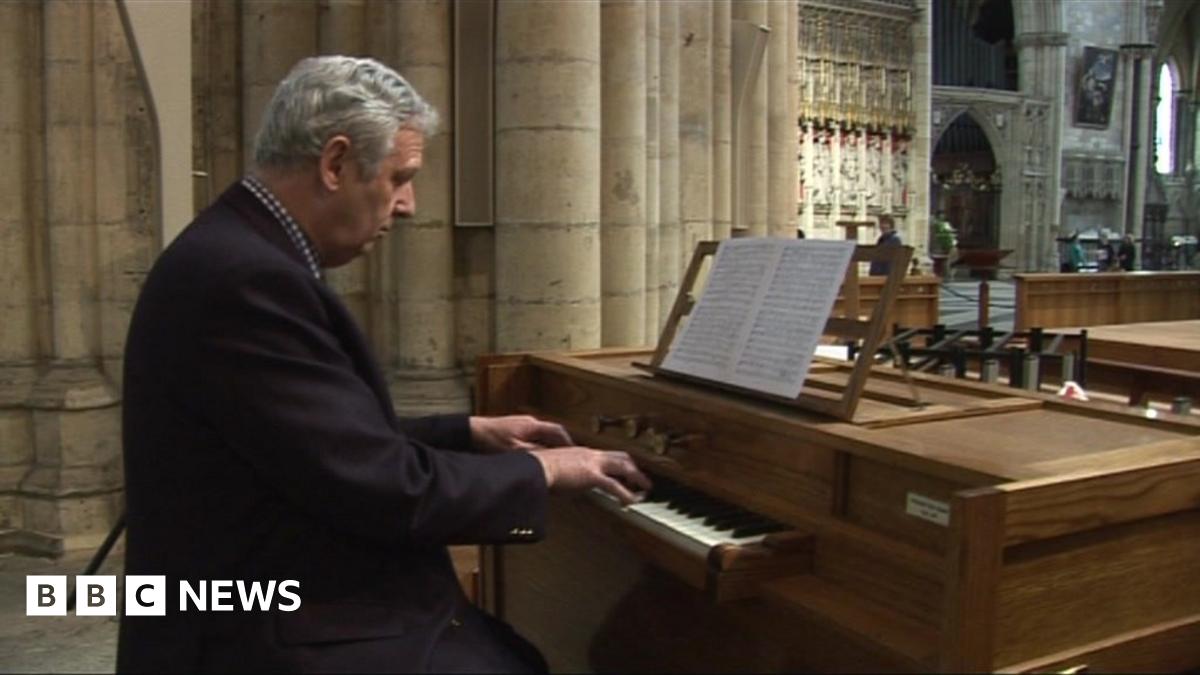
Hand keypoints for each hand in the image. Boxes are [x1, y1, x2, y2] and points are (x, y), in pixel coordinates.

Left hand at [469, 415, 572, 452]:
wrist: (469, 433)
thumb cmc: (490, 440)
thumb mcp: (515, 451)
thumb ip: (535, 454)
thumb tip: (553, 459)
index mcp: (532, 425)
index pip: (558, 431)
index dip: (569, 443)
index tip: (576, 453)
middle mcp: (528, 422)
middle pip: (550, 434)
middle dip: (560, 446)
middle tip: (567, 459)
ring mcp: (519, 426)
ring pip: (540, 437)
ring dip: (547, 447)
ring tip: (552, 461)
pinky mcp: (511, 431)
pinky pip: (530, 438)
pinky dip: (536, 447)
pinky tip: (533, 459)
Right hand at [529, 447, 651, 505]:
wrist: (535, 467)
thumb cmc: (539, 470)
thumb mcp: (557, 470)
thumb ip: (567, 475)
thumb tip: (567, 485)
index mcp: (582, 452)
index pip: (606, 455)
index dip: (618, 463)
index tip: (624, 471)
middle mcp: (590, 454)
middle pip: (621, 456)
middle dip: (634, 467)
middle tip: (642, 478)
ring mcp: (593, 463)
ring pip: (623, 467)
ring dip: (637, 478)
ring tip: (645, 489)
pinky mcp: (592, 475)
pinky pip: (614, 486)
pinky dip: (626, 494)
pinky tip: (631, 502)